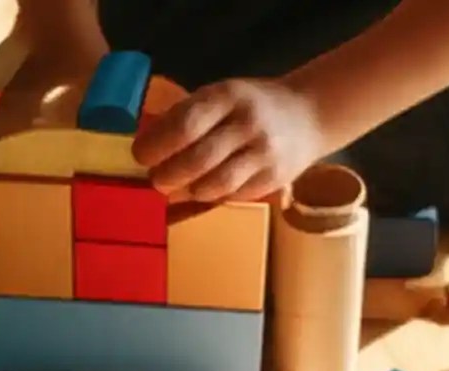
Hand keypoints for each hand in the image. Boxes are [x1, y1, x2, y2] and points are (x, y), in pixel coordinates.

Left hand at [132, 78, 327, 202]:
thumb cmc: (250, 106)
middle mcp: (248, 123)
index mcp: (228, 96)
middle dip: (167, 175)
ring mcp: (264, 154)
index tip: (140, 155)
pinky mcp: (274, 179)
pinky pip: (233, 196)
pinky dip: (211, 197)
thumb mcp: (221, 95)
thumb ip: (187, 115)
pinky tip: (203, 190)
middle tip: (155, 179)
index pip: (186, 124)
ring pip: (215, 184)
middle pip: (198, 159)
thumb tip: (145, 144)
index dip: (157, 144)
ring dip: (188, 191)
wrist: (309, 115)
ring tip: (178, 187)